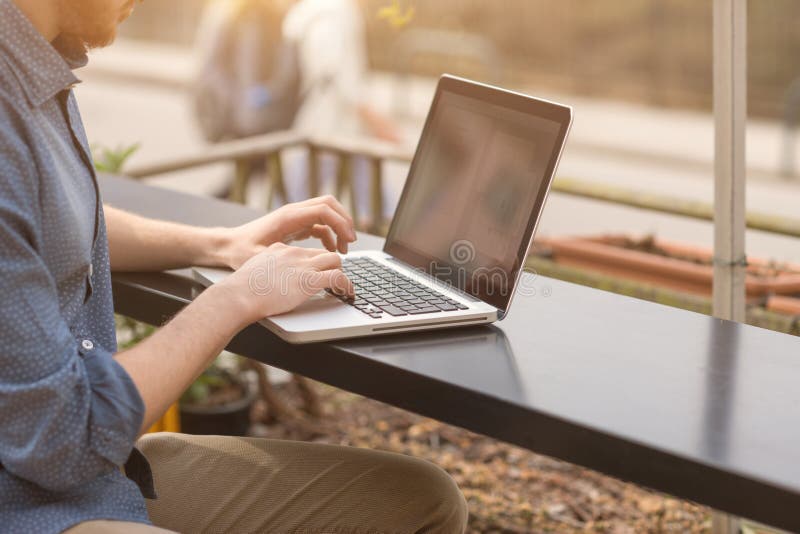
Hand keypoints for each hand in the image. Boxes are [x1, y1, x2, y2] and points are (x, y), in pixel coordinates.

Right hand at [217, 243, 353, 323]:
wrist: (238, 296)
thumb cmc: (241, 291)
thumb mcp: (255, 272)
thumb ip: (267, 272)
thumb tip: (271, 283)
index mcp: (280, 250)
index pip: (307, 251)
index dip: (316, 263)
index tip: (318, 273)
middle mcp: (293, 254)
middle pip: (324, 253)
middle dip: (332, 266)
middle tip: (334, 280)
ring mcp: (302, 266)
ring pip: (335, 260)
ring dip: (341, 274)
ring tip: (342, 287)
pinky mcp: (309, 280)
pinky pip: (338, 277)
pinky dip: (346, 285)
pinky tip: (346, 293)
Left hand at [220, 195, 355, 269]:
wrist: (228, 245)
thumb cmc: (240, 251)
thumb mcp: (258, 258)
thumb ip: (281, 258)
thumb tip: (304, 262)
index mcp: (288, 217)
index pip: (323, 210)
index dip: (340, 222)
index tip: (349, 240)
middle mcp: (294, 212)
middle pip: (329, 204)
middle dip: (345, 220)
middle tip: (351, 241)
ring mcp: (296, 217)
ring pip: (327, 212)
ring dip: (339, 226)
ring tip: (343, 249)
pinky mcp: (296, 225)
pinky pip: (320, 223)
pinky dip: (330, 234)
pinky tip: (331, 250)